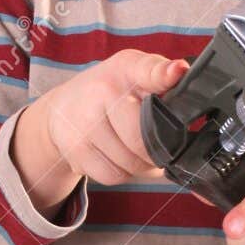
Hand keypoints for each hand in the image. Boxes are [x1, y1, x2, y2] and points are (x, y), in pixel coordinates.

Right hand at [41, 50, 189, 185]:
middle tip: (159, 143)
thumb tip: (181, 73)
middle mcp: (102, 92)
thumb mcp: (135, 73)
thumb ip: (161, 76)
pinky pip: (114, 175)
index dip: (165, 73)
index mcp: (126, 69)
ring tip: (136, 149)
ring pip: (132, 163)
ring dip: (142, 165)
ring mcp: (86, 123)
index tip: (178, 71)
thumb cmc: (110, 92)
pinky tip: (119, 158)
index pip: (148, 70)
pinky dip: (123, 173)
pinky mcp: (77, 151)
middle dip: (159, 150)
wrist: (63, 110)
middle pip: (145, 139)